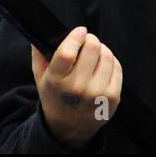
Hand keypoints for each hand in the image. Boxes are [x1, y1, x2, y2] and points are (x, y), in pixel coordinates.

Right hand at [31, 26, 121, 149]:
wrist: (69, 127)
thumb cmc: (55, 96)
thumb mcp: (40, 77)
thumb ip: (38, 52)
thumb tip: (41, 30)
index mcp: (56, 81)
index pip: (67, 52)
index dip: (75, 36)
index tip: (79, 31)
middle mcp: (78, 88)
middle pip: (92, 48)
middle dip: (90, 39)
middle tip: (87, 41)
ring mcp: (97, 94)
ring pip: (107, 55)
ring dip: (101, 49)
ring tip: (94, 53)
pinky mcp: (113, 98)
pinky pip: (117, 67)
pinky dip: (111, 61)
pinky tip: (102, 65)